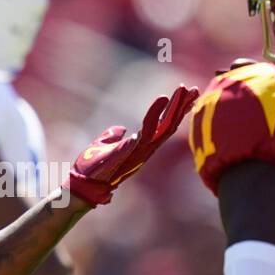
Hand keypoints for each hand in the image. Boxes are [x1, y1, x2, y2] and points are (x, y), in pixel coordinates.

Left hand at [64, 84, 198, 205]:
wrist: (82, 185)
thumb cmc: (92, 166)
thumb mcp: (104, 144)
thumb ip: (113, 136)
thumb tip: (120, 129)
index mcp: (142, 145)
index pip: (165, 125)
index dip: (177, 110)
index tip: (187, 93)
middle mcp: (144, 150)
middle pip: (168, 125)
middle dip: (181, 107)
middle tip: (193, 89)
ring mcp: (136, 153)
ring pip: (159, 130)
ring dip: (169, 110)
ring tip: (176, 93)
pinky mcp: (123, 156)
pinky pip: (138, 139)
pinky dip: (148, 123)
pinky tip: (159, 104)